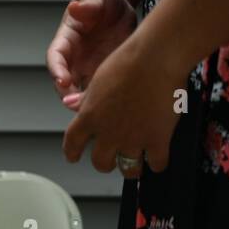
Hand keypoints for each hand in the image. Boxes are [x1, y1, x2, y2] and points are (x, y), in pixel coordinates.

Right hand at [47, 0, 137, 111]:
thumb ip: (87, 4)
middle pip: (64, 82)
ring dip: (86, 103)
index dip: (57, 70)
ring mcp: (87, 68)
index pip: (55, 57)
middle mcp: (73, 58)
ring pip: (81, 91)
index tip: (63, 81)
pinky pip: (99, 91)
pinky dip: (104, 101)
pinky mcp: (103, 74)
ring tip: (98, 111)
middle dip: (69, 95)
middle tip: (80, 105)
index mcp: (66, 39)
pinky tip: (116, 106)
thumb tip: (75, 6)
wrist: (116, 6)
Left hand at [62, 29, 186, 173]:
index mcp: (88, 117)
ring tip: (135, 165)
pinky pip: (157, 163)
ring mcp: (132, 139)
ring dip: (131, 168)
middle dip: (104, 164)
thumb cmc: (126, 63)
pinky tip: (158, 160)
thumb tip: (70, 103)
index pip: (72, 144)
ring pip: (128, 168)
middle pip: (100, 162)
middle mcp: (107, 132)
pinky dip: (157, 164)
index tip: (73, 158)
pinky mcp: (157, 140)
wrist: (154, 59)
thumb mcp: (97, 81)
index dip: (72, 153)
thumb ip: (85, 99)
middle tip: (110, 161)